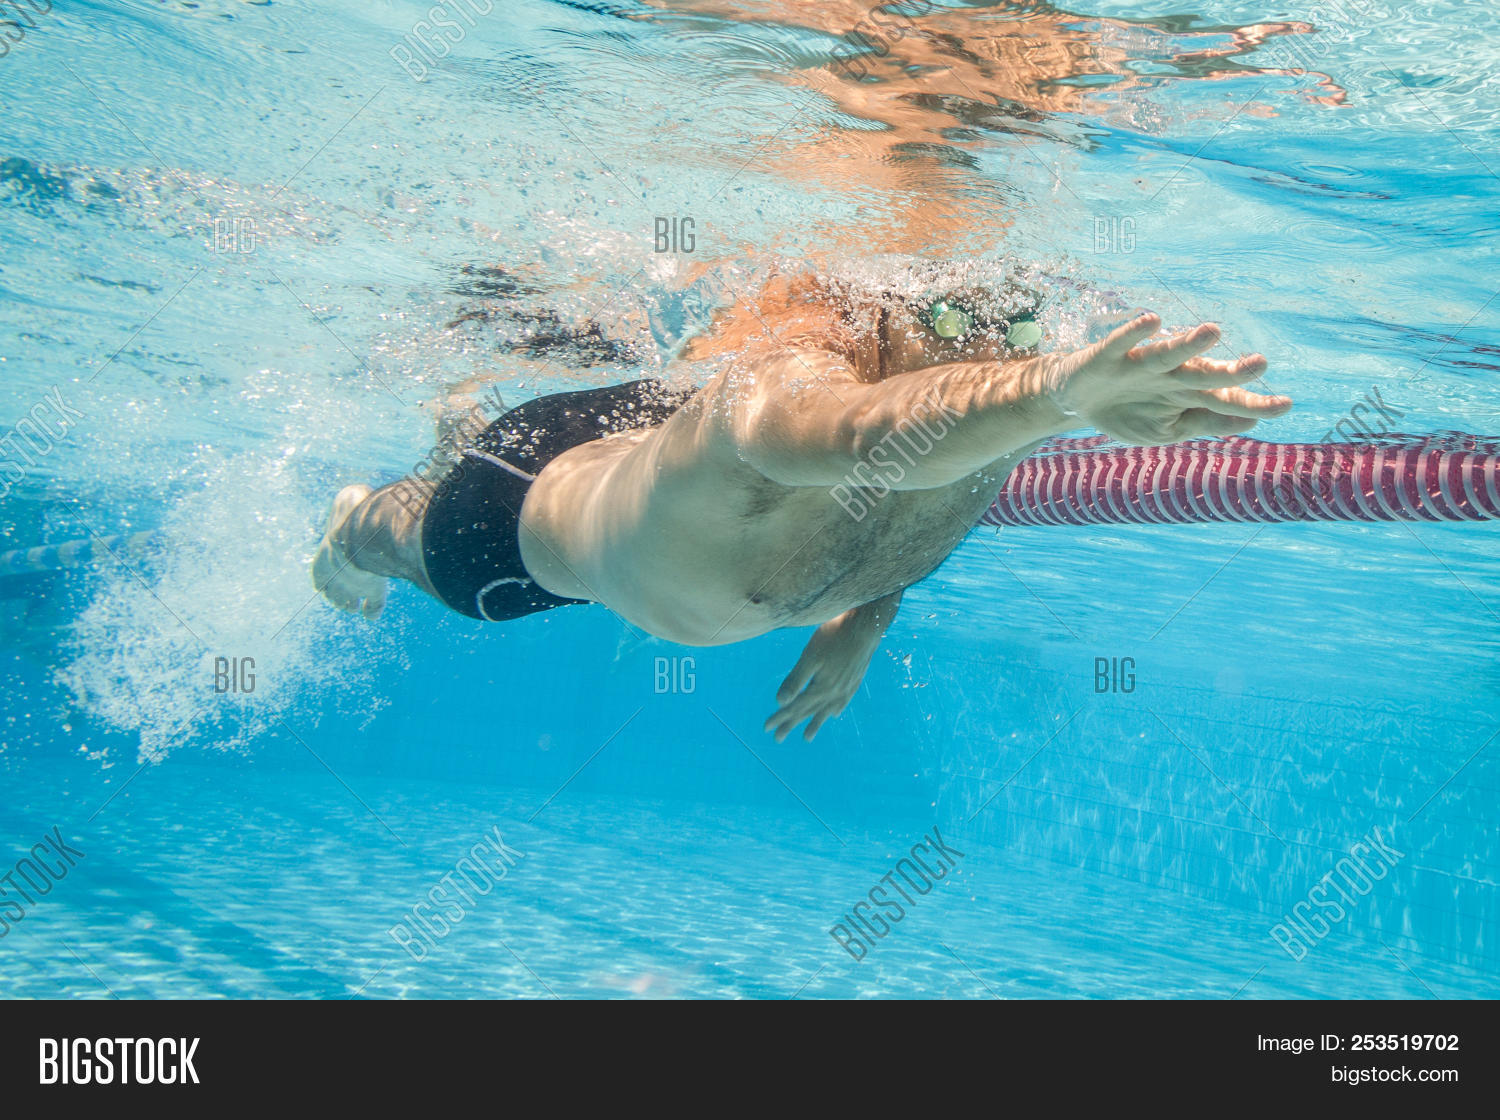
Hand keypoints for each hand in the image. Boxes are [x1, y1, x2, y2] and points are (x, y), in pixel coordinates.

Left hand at [764, 595, 896, 741]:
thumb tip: (780, 703)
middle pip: (808, 712)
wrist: (866, 625)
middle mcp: (834, 693)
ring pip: (827, 711)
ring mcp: (846, 688)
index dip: (780, 717)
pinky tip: (834, 714)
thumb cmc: (834, 637)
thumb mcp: (810, 657)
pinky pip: (842, 702)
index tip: (767, 728)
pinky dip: (835, 710)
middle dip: (791, 724)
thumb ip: (796, 680)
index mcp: (821, 689)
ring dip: (815, 723)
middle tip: (778, 739)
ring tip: (807, 737)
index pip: (795, 707)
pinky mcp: (855, 680)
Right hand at [1051, 313, 1289, 444]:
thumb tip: (1248, 422)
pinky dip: (1135, 333)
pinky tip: (1152, 322)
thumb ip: (1204, 423)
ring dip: (1188, 344)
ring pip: (1169, 354)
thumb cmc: (1128, 412)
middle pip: (1205, 374)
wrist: (1073, 400)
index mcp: (1185, 395)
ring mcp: (1139, 365)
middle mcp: (1169, 376)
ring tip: (1212, 332)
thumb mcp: (1166, 430)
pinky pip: (1123, 342)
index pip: (1225, 400)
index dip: (1253, 404)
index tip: (1285, 404)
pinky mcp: (1107, 356)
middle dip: (1230, 371)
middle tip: (1261, 364)